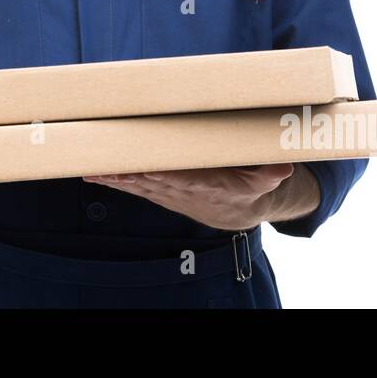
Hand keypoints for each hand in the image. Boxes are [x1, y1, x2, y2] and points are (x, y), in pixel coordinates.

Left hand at [82, 163, 297, 230]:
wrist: (236, 211)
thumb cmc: (249, 187)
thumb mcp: (265, 181)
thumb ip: (272, 173)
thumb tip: (284, 167)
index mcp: (209, 187)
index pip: (185, 181)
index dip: (167, 178)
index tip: (151, 170)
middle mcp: (184, 192)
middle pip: (155, 182)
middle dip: (132, 175)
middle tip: (111, 166)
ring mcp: (168, 193)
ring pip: (139, 185)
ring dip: (116, 178)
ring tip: (94, 169)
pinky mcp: (159, 192)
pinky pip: (133, 187)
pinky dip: (113, 181)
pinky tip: (92, 174)